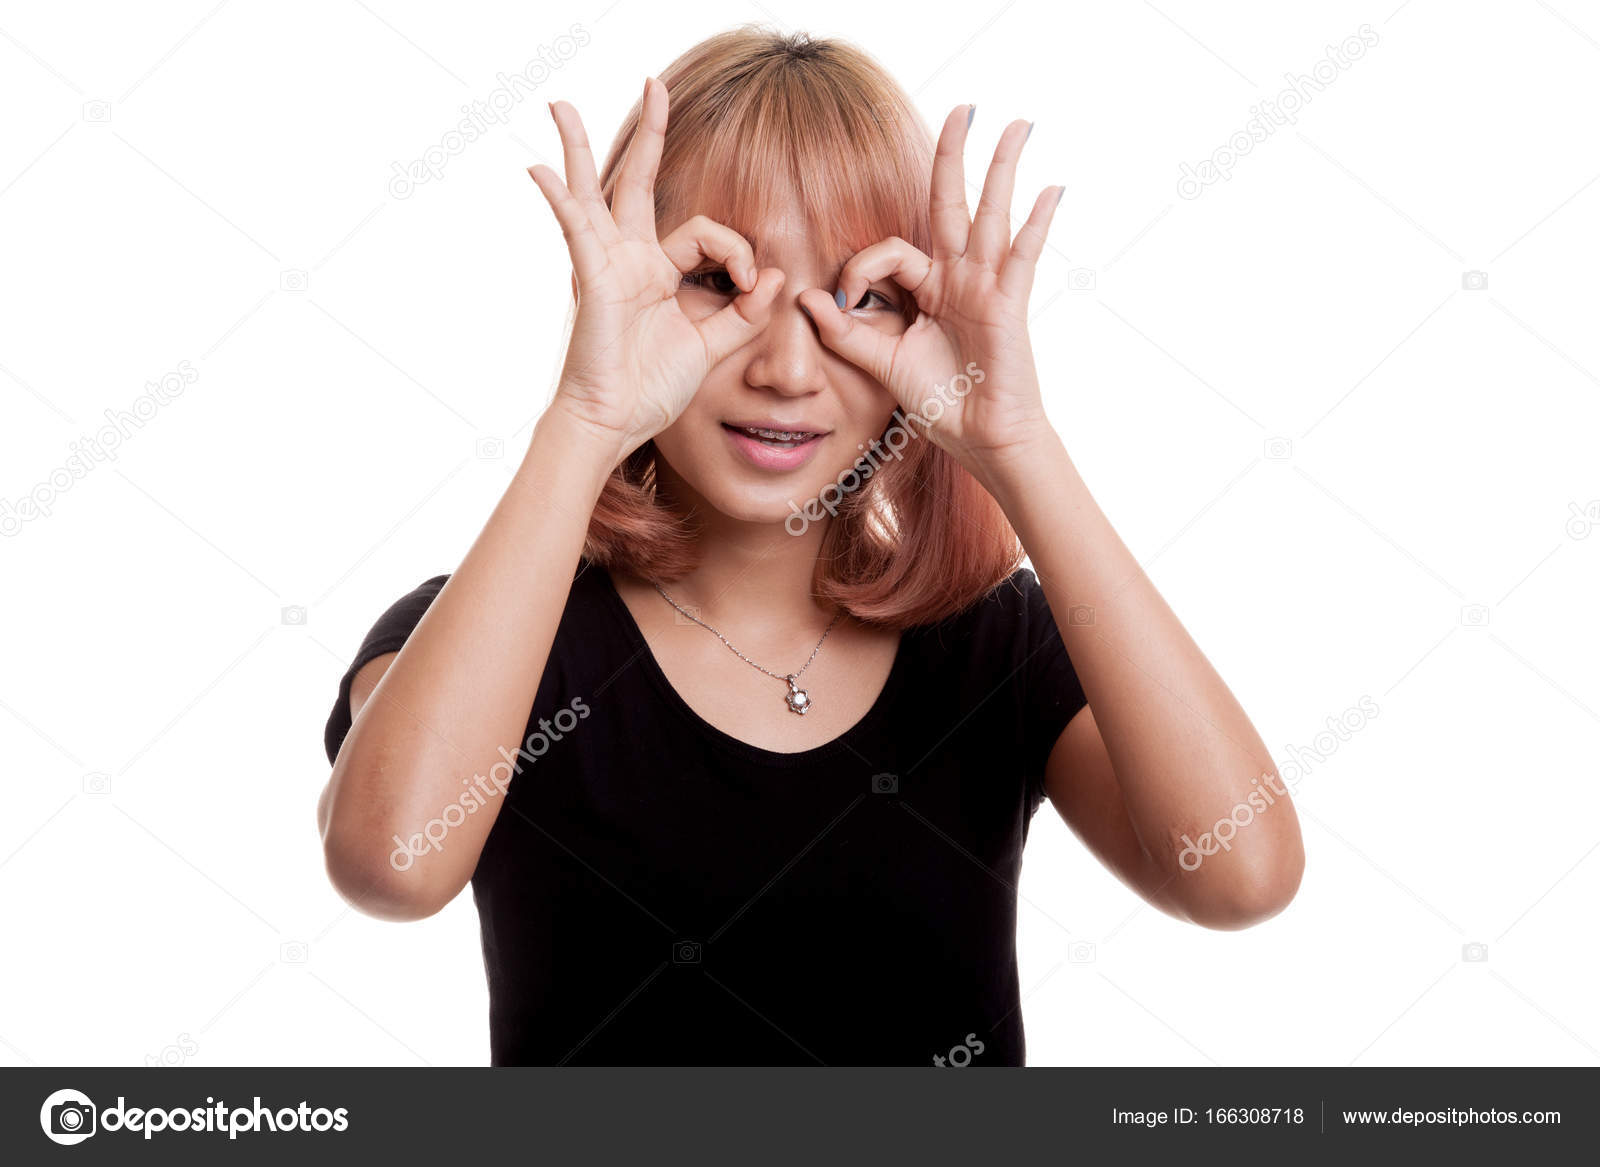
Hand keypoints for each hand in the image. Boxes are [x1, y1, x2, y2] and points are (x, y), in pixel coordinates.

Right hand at [527, 77, 785, 463]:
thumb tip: (773, 275)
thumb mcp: (710, 346)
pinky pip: (576, 231)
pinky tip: (540, 170)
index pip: (707, 233)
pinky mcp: (592, 279)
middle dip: (649, 133)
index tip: (749, 284)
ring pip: (594, 192)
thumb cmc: (652, 389)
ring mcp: (606, 265)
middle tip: (654, 84)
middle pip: (636, 183)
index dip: (736, 249)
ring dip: (577, 147)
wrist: (615, 422)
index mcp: (658, 273)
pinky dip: (560, 199)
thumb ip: (743, 312)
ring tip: (560, 106)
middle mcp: (630, 260)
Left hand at [796, 105, 1063, 473]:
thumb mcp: (883, 364)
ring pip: (991, 215)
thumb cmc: (942, 403)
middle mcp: (959, 278)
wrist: (981, 439)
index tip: (842, 302)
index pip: (891, 252)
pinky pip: (1024, 255)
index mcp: (929, 290)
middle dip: (953, 156)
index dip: (860, 268)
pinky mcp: (1009, 303)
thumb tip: (806, 298)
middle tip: (961, 108)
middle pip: (951, 204)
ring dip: (1002, 169)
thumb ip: (846, 333)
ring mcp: (987, 286)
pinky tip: (1054, 189)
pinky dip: (1039, 222)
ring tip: (1017, 125)